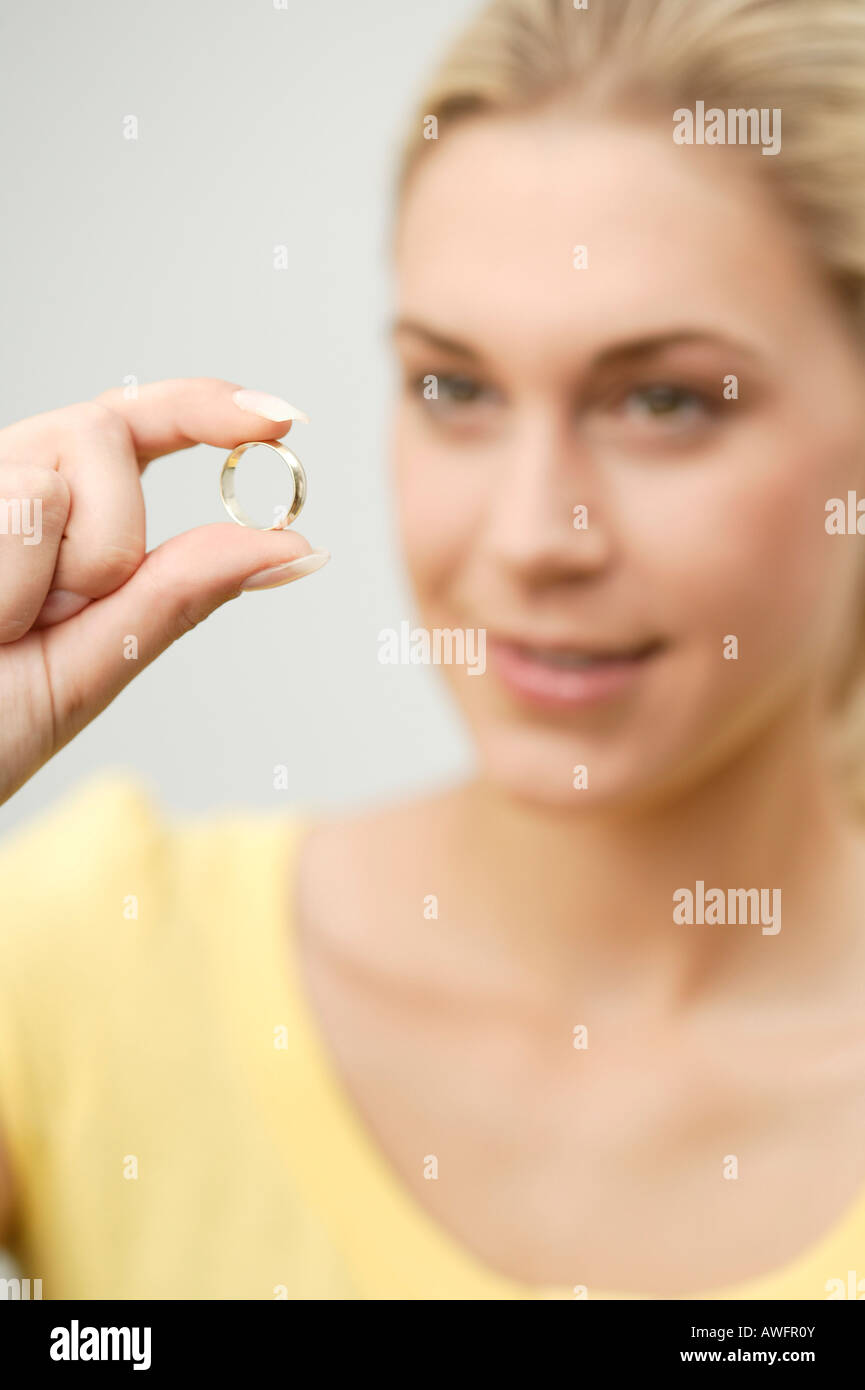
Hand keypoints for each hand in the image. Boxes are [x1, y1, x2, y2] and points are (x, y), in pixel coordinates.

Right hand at [0, 377, 327, 804]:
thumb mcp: (94, 663)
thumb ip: (179, 592)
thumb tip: (297, 546)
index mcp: (53, 510)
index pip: (135, 423)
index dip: (206, 407)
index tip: (282, 422)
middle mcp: (4, 479)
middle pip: (102, 431)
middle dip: (110, 537)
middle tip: (57, 616)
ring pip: (51, 486)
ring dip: (42, 584)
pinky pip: (15, 513)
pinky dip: (7, 594)